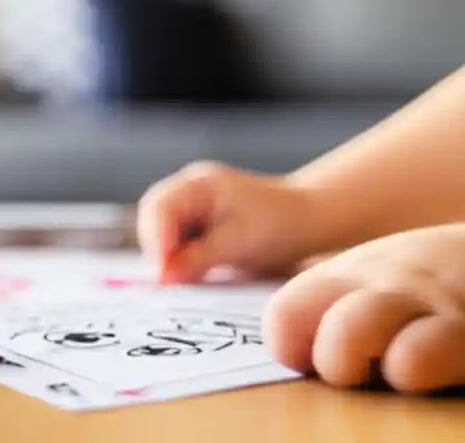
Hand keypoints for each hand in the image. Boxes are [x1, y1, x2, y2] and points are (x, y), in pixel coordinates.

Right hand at [137, 161, 329, 283]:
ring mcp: (192, 201)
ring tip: (172, 279)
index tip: (161, 275)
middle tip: (164, 281)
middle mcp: (189, 187)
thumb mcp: (238, 245)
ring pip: (160, 226)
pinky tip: (183, 273)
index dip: (156, 242)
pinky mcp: (198, 219)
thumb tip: (163, 276)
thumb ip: (197, 258)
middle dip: (155, 248)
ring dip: (163, 253)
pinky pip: (174, 236)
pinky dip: (175, 254)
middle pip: (153, 214)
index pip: (160, 208)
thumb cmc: (280, 226)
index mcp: (199, 183)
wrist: (310, 219)